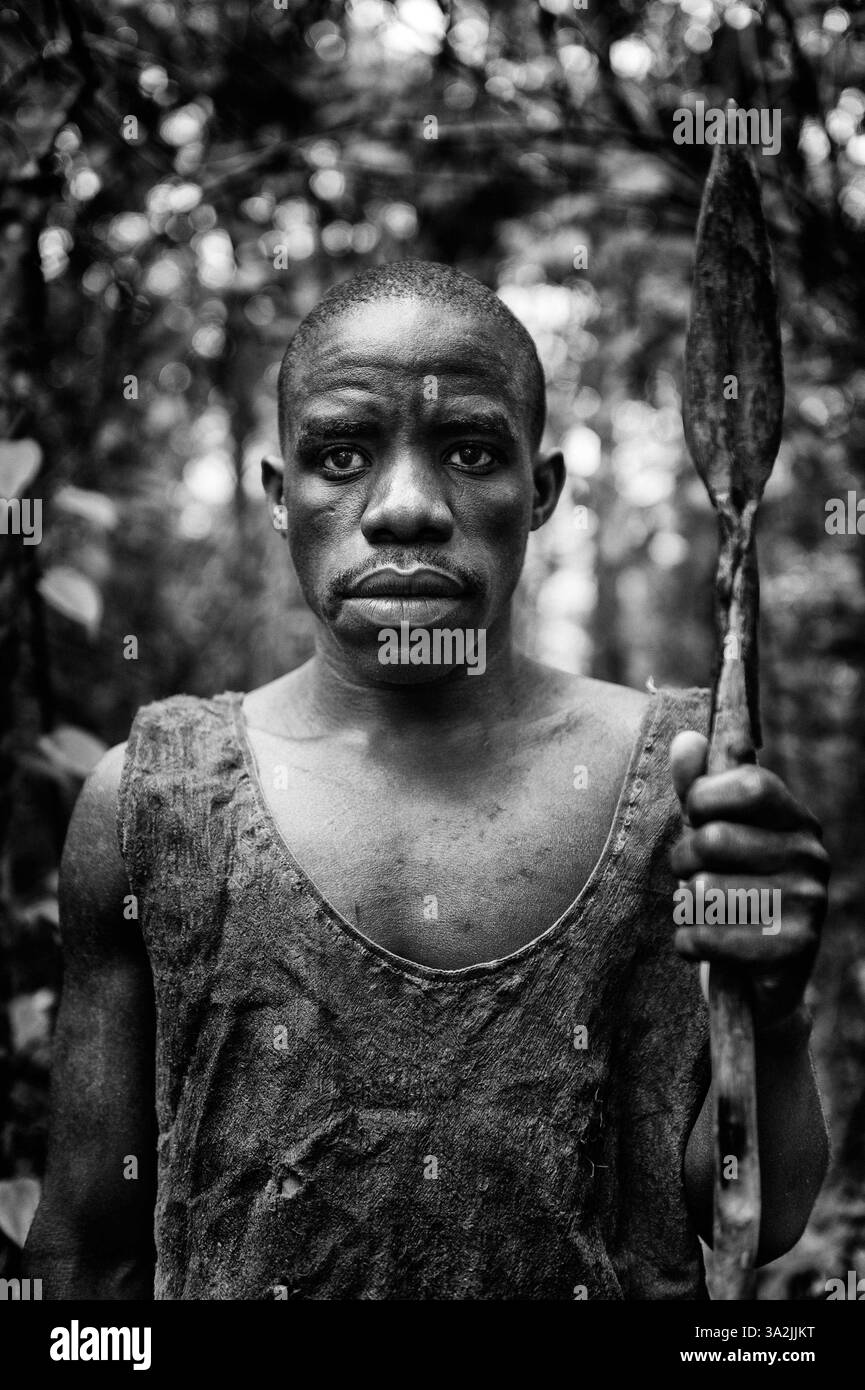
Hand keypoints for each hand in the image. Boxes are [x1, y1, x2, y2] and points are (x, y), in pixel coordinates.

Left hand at [669, 731, 829, 1027]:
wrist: (758, 977)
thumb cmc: (729, 888)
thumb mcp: (711, 831)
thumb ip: (698, 787)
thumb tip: (687, 740)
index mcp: (795, 819)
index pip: (751, 783)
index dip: (705, 795)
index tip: (693, 814)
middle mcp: (811, 856)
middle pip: (714, 838)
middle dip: (683, 859)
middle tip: (691, 874)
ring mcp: (807, 904)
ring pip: (704, 890)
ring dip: (686, 904)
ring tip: (703, 909)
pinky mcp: (791, 951)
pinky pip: (706, 936)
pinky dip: (689, 942)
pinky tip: (703, 943)